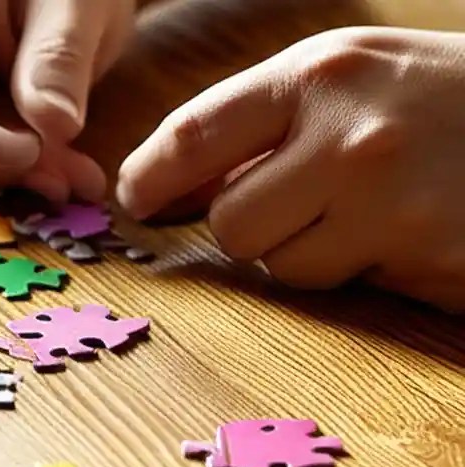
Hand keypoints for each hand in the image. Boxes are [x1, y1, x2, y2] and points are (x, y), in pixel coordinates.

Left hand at [118, 28, 464, 311]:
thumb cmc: (441, 100)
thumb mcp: (352, 76)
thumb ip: (261, 122)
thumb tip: (164, 185)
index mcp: (320, 74)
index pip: (192, 134)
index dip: (149, 177)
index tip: (136, 198)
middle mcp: (350, 135)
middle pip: (230, 224)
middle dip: (251, 226)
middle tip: (302, 202)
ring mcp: (392, 204)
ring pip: (284, 268)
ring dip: (310, 253)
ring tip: (372, 210)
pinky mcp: (425, 260)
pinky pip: (348, 288)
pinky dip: (365, 272)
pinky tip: (409, 232)